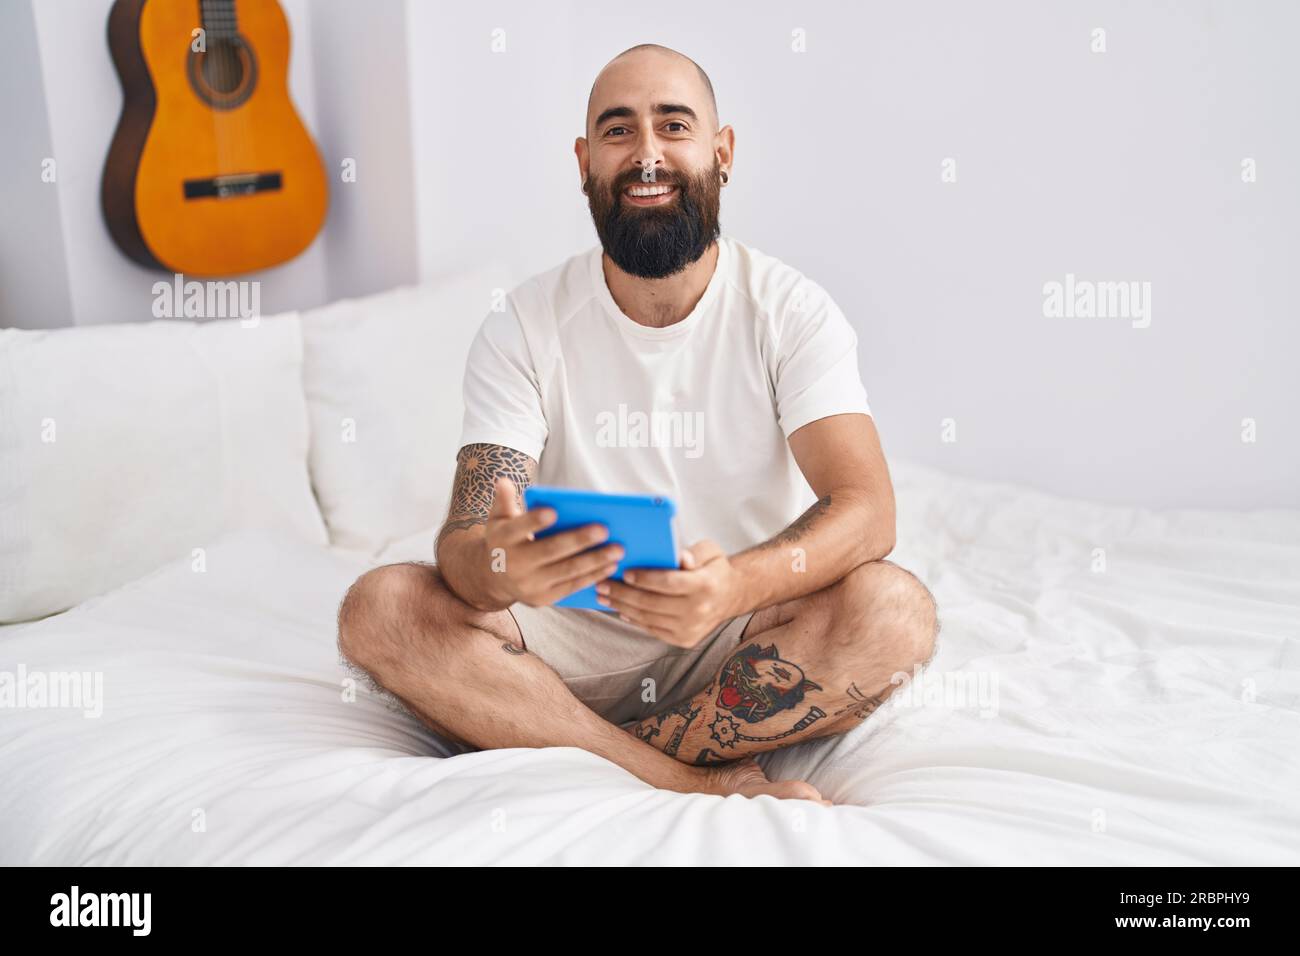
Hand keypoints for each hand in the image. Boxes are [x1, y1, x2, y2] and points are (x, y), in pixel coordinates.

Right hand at [484, 477, 623, 606]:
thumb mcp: (498, 519)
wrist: (495, 578)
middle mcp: (514, 564)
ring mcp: (529, 585)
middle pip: (550, 550)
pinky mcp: (544, 598)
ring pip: (567, 570)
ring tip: (618, 549)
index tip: (553, 511)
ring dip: (595, 560)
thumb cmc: (506, 540)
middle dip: (578, 540)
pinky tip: (611, 565)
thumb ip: (504, 500)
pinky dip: (593, 576)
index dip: (535, 521)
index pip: (518, 528)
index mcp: (503, 540)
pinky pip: (572, 586)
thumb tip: (504, 481)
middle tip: (604, 529)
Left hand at [595, 539, 741, 647]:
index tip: (625, 572)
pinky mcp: (684, 640)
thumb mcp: (711, 551)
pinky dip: (634, 619)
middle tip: (602, 583)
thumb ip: (695, 552)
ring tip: (604, 595)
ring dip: (622, 607)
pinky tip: (620, 608)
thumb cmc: (714, 568)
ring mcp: (691, 629)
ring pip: (648, 618)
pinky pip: (652, 629)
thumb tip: (681, 558)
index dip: (645, 579)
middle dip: (623, 593)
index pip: (670, 583)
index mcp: (706, 585)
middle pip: (653, 603)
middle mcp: (699, 610)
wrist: (731, 597)